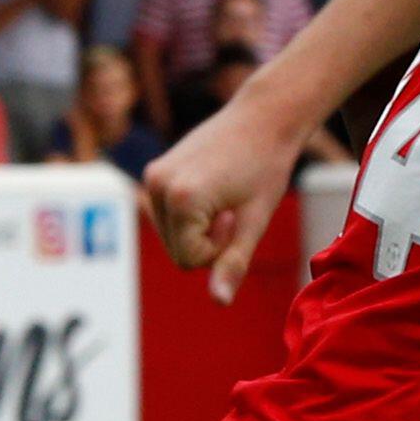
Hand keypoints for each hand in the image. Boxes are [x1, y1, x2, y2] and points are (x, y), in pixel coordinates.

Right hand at [143, 92, 298, 299]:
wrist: (263, 117)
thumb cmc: (267, 168)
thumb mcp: (256, 221)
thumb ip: (234, 263)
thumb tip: (219, 303)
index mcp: (181, 199)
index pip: (190, 260)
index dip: (220, 249)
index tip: (238, 217)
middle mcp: (157, 185)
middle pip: (177, 250)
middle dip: (207, 241)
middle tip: (233, 208)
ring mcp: (153, 176)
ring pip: (172, 235)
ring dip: (198, 228)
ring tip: (224, 197)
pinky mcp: (155, 170)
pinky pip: (169, 215)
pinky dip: (190, 214)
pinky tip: (213, 189)